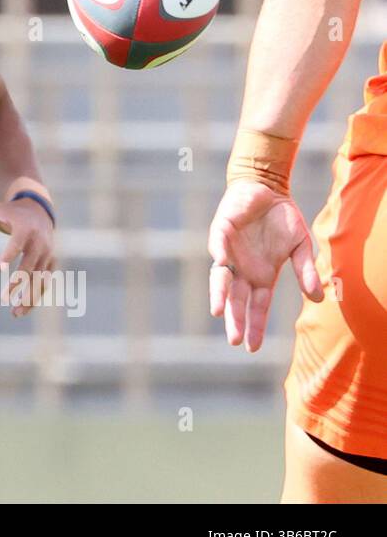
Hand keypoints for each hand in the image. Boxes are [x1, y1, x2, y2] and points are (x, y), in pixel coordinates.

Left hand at [0, 195, 55, 317]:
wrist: (39, 212)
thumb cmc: (11, 213)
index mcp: (25, 230)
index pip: (17, 243)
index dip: (9, 254)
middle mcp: (39, 243)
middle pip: (30, 266)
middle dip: (18, 283)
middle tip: (3, 297)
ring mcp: (47, 255)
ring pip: (40, 279)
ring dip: (29, 297)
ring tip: (15, 313)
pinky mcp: (50, 263)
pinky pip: (45, 282)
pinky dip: (36, 296)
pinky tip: (23, 309)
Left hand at [208, 179, 322, 351]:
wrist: (267, 189)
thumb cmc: (283, 220)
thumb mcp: (301, 247)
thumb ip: (306, 271)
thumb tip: (318, 299)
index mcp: (262, 276)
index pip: (257, 306)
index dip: (255, 325)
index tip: (251, 348)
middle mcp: (243, 269)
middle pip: (237, 300)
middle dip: (236, 319)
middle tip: (234, 341)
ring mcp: (230, 252)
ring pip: (223, 278)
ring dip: (221, 294)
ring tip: (219, 312)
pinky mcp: (221, 232)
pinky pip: (219, 246)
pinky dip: (220, 256)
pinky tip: (221, 266)